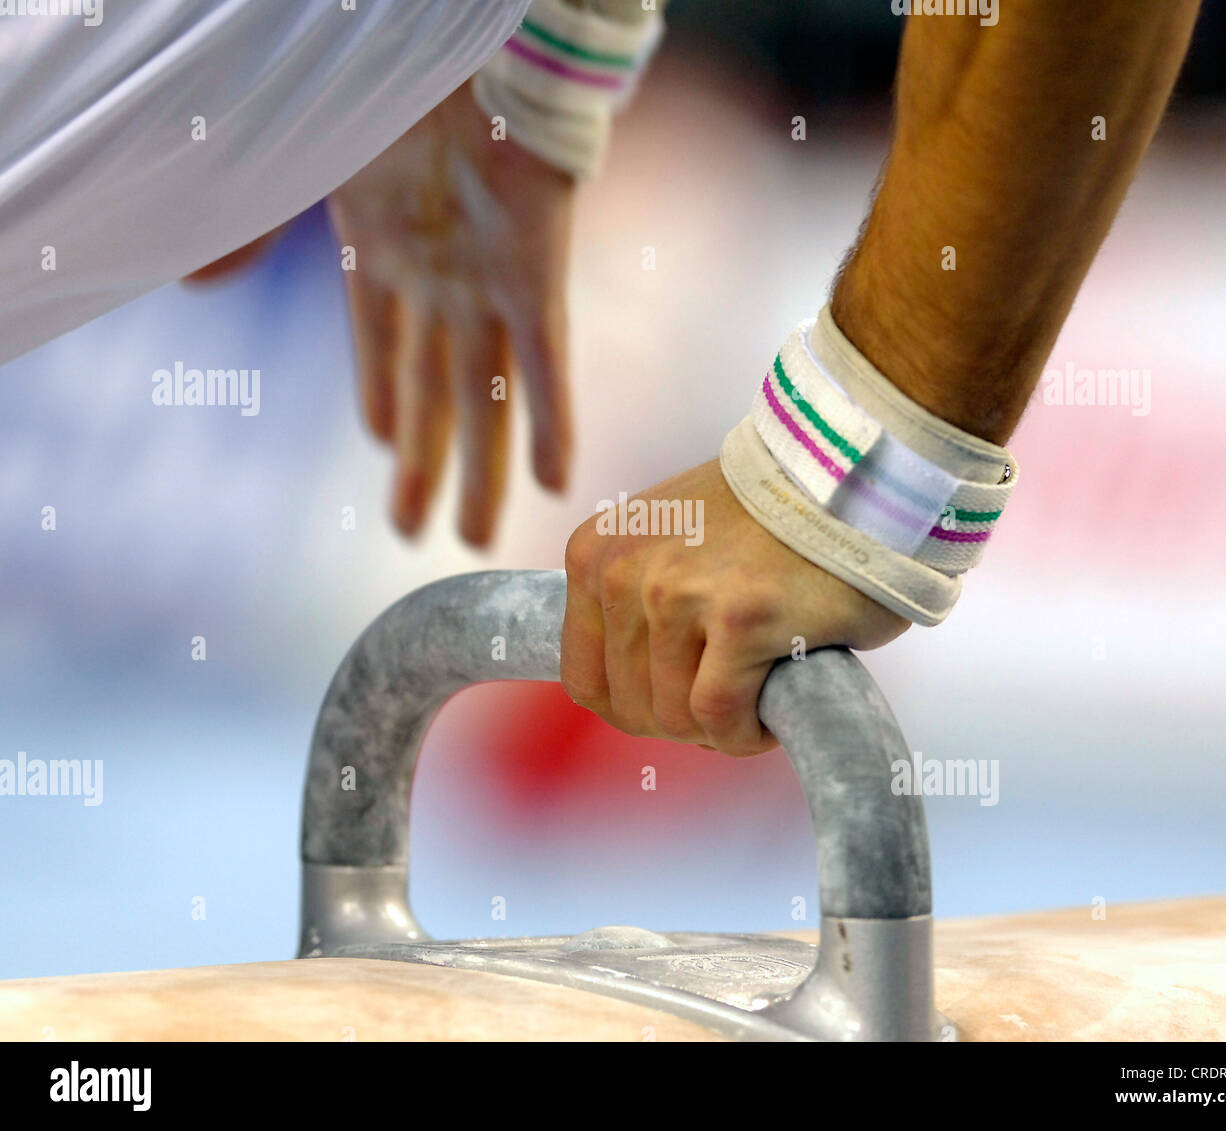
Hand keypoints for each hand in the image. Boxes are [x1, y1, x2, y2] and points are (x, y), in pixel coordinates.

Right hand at [187, 81, 575, 545]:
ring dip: (483, 469)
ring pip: (484, 397)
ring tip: (480, 537)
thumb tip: (195, 284)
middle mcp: (437, 279)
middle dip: (425, 466)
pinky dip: (551, 420)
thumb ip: (254, 231)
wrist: (462, 37)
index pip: (381, 351)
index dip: (382, 403)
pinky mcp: (535, 269)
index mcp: (382, 252)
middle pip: (431, 394)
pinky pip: (546, 360)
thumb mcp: (302, 168)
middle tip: (413, 535)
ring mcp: (485, 280)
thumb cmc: (382, 86)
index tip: (382, 448)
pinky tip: (556, 481)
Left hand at [561, 459, 910, 755]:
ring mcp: (678, 594)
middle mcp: (624, 572)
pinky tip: (775, 713)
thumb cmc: (771, 521)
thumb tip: (629, 684)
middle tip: (736, 699)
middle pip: (632, 708)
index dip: (639, 707)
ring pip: (678, 718)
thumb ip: (637, 597)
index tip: (686, 699)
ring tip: (762, 693)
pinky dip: (750, 735)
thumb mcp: (670, 540)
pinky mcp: (740, 620)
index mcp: (595, 554)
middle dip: (686, 721)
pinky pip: (724, 718)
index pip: (586, 679)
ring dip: (724, 727)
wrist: (852, 479)